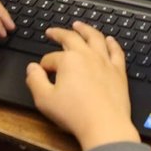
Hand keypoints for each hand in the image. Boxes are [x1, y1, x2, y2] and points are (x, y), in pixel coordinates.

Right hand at [27, 21, 139, 148]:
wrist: (104, 125)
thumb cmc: (76, 114)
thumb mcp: (44, 100)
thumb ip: (35, 81)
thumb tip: (32, 68)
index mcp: (68, 61)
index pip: (51, 58)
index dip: (44, 66)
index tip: (42, 73)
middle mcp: (87, 56)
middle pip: (71, 38)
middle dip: (59, 33)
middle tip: (52, 32)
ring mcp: (105, 62)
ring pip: (95, 38)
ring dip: (85, 29)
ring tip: (79, 25)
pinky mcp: (119, 71)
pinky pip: (116, 51)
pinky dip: (112, 43)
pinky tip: (109, 40)